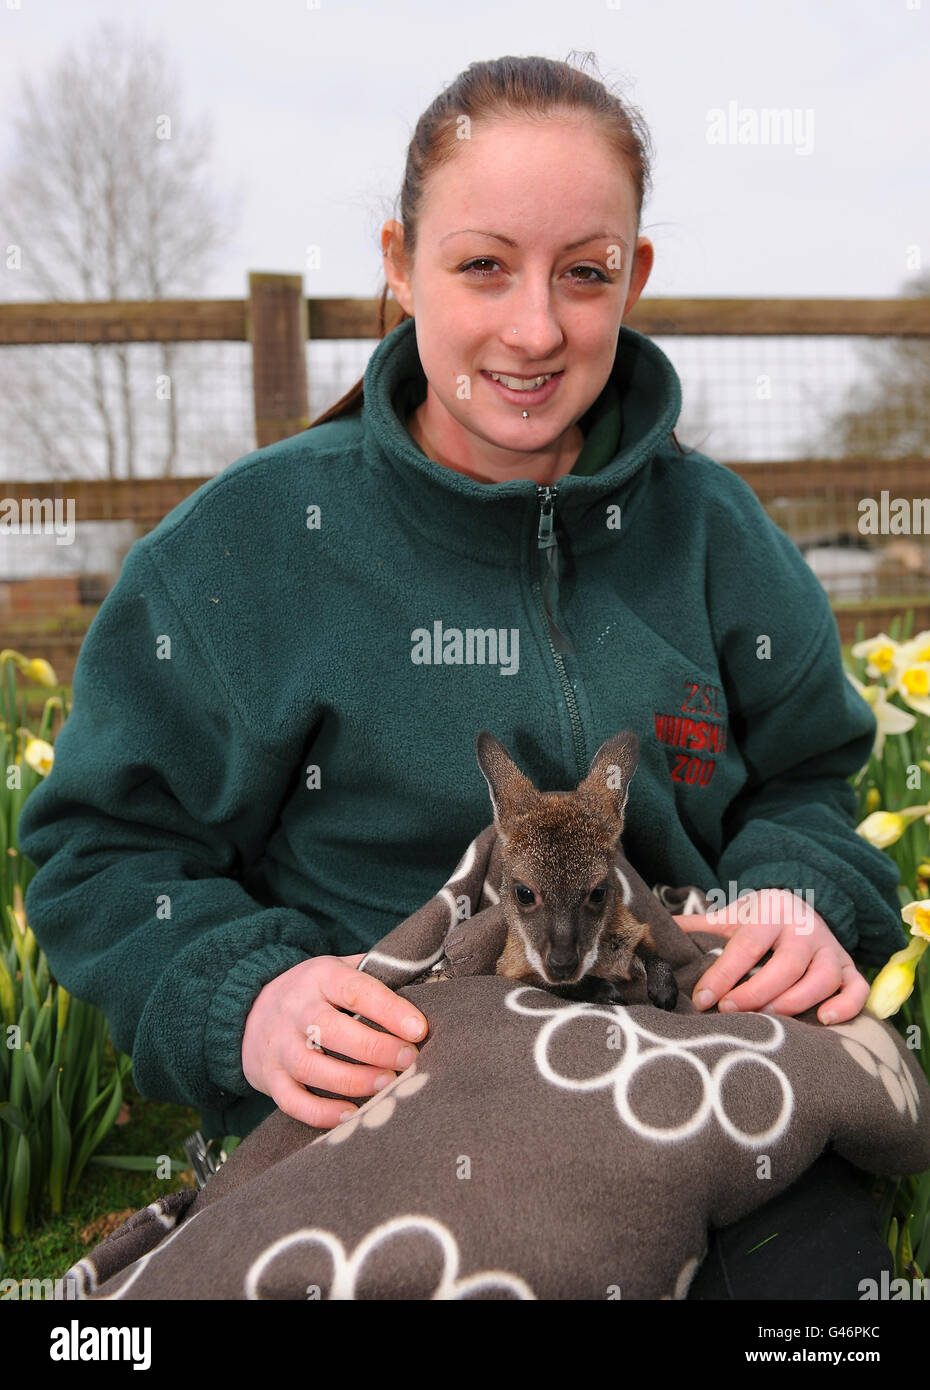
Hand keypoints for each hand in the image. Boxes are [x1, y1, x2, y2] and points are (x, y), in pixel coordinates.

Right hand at [241, 953, 428, 1129]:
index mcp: (320, 976)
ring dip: (352, 1081)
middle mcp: (295, 1009)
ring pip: (311, 1067)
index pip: (355, 990)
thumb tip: (429, 982)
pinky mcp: (268, 1077)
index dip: (388, 1010)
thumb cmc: (314, 992)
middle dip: (375, 1048)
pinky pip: (291, 1100)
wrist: (248, 1009)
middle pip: (332, 1030)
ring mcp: (278, 1044)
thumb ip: (375, 975)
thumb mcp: (338, 969)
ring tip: (387, 1086)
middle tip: (409, 1060)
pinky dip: (320, 1113)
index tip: (418, 1028)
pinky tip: (350, 1115)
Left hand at [673, 888, 868, 1023]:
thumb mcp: (730, 917)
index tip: (702, 999)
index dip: (724, 974)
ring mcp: (830, 949)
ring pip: (821, 978)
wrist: (801, 906)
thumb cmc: (758, 920)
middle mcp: (805, 929)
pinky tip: (824, 1021)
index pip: (747, 945)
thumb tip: (652, 936)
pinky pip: (856, 988)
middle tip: (728, 1012)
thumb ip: (697, 928)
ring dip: (794, 1002)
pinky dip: (846, 1006)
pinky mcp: (849, 968)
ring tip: (767, 1020)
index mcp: (770, 913)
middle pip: (785, 965)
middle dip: (756, 992)